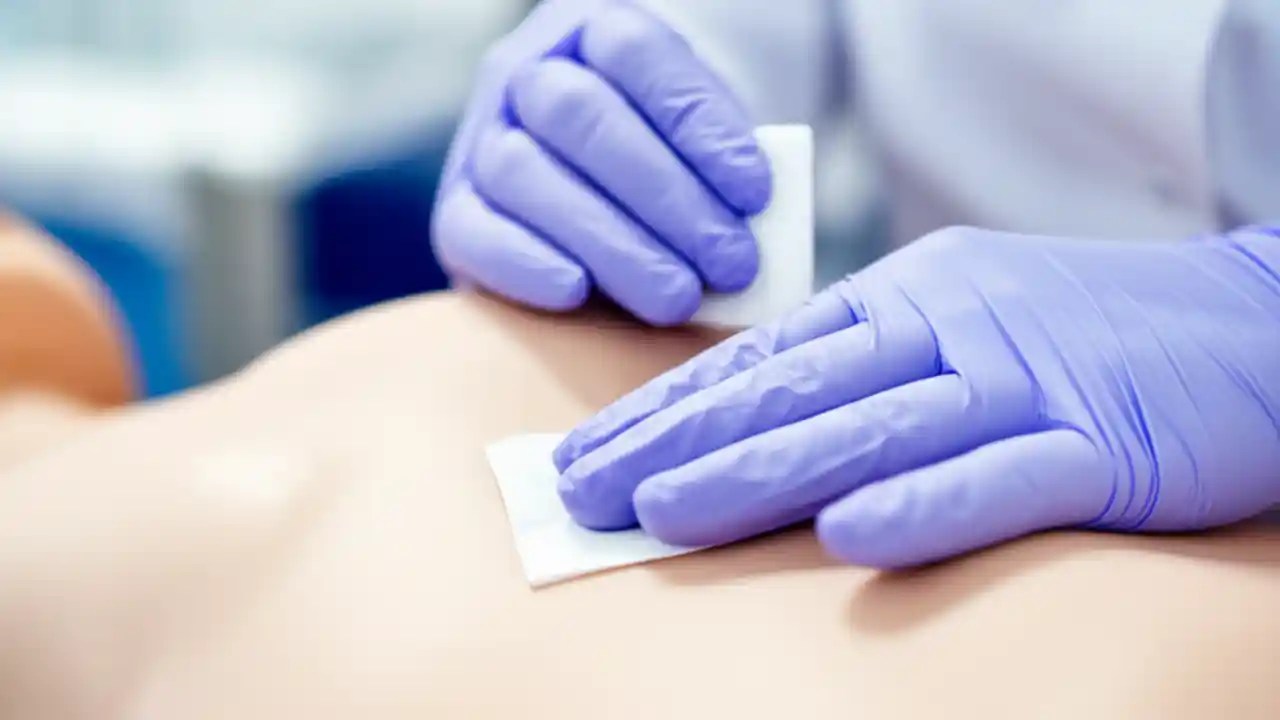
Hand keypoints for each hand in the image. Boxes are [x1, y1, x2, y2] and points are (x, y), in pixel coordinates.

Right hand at [432, 0, 769, 325]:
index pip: (637, 53)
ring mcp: (479, 141)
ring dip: (612, 243)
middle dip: (667, 197)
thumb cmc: (666, 165)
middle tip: (730, 263)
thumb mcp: (695, 146)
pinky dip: (526, 263)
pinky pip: (473, 232)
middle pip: (581, 115)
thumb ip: (719, 173)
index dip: (700, 124)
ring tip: (679, 297)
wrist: (594, 196)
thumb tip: (752, 234)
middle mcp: (524, 74)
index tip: (756, 195)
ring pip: (525, 173)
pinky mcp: (455, 213)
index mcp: (590, 32)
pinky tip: (579, 291)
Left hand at [552, 226, 1279, 566]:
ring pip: (872, 427)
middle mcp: (946, 328)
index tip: (586, 457)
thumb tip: (755, 427)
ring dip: (761, 472)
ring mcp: (1020, 380)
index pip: (760, 359)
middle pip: (791, 389)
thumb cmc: (1078, 334)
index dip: (665, 410)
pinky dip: (927, 504)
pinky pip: (1002, 477)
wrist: (1246, 321)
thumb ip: (864, 371)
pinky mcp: (1098, 440)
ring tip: (666, 514)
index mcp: (903, 300)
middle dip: (675, 443)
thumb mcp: (956, 327)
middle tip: (583, 493)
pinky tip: (852, 536)